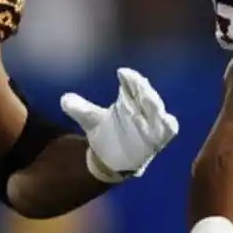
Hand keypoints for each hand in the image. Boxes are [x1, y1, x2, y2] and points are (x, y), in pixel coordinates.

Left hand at [60, 68, 177, 182]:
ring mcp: (153, 122)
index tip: (121, 73)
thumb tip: (64, 99)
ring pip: (159, 110)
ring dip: (155, 105)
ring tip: (148, 100)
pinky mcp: (160, 137)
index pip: (132, 83)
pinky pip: (169, 128)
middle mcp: (142, 107)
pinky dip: (168, 124)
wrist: (112, 159)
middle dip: (143, 88)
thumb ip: (80, 109)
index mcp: (128, 98)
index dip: (129, 78)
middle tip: (137, 83)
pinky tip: (166, 121)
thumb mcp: (91, 121)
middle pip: (147, 95)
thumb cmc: (106, 133)